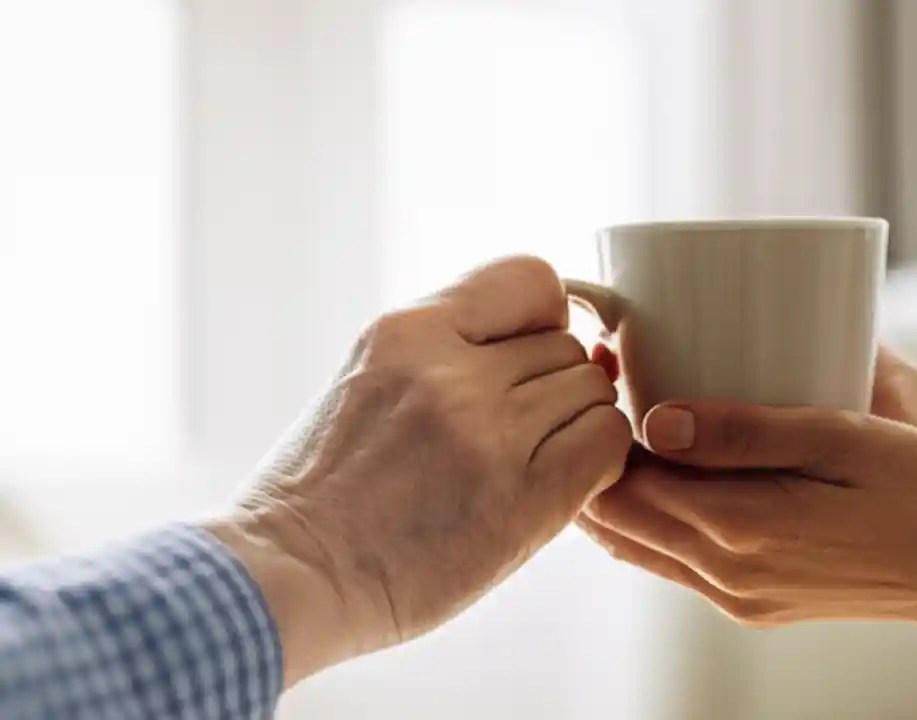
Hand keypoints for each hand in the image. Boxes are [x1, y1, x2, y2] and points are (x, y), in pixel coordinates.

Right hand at [207, 257, 631, 683]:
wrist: (290, 577)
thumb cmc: (325, 489)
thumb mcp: (368, 379)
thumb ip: (446, 348)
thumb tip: (553, 334)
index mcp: (406, 331)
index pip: (530, 277)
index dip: (546, 318)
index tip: (527, 356)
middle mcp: (450, 372)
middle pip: (565, 346)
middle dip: (555, 384)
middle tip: (522, 432)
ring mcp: (490, 433)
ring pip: (592, 391)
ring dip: (577, 424)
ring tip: (534, 460)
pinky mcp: (524, 499)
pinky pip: (606, 443)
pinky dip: (597, 460)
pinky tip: (560, 485)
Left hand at [579, 400, 916, 631]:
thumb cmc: (913, 485)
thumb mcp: (839, 438)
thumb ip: (746, 430)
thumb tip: (656, 420)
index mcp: (739, 527)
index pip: (623, 482)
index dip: (598, 424)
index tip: (605, 369)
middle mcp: (725, 573)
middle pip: (615, 519)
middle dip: (594, 455)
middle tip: (607, 387)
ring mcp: (734, 597)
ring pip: (634, 546)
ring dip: (617, 491)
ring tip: (630, 425)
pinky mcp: (748, 605)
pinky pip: (670, 564)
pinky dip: (650, 520)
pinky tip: (668, 475)